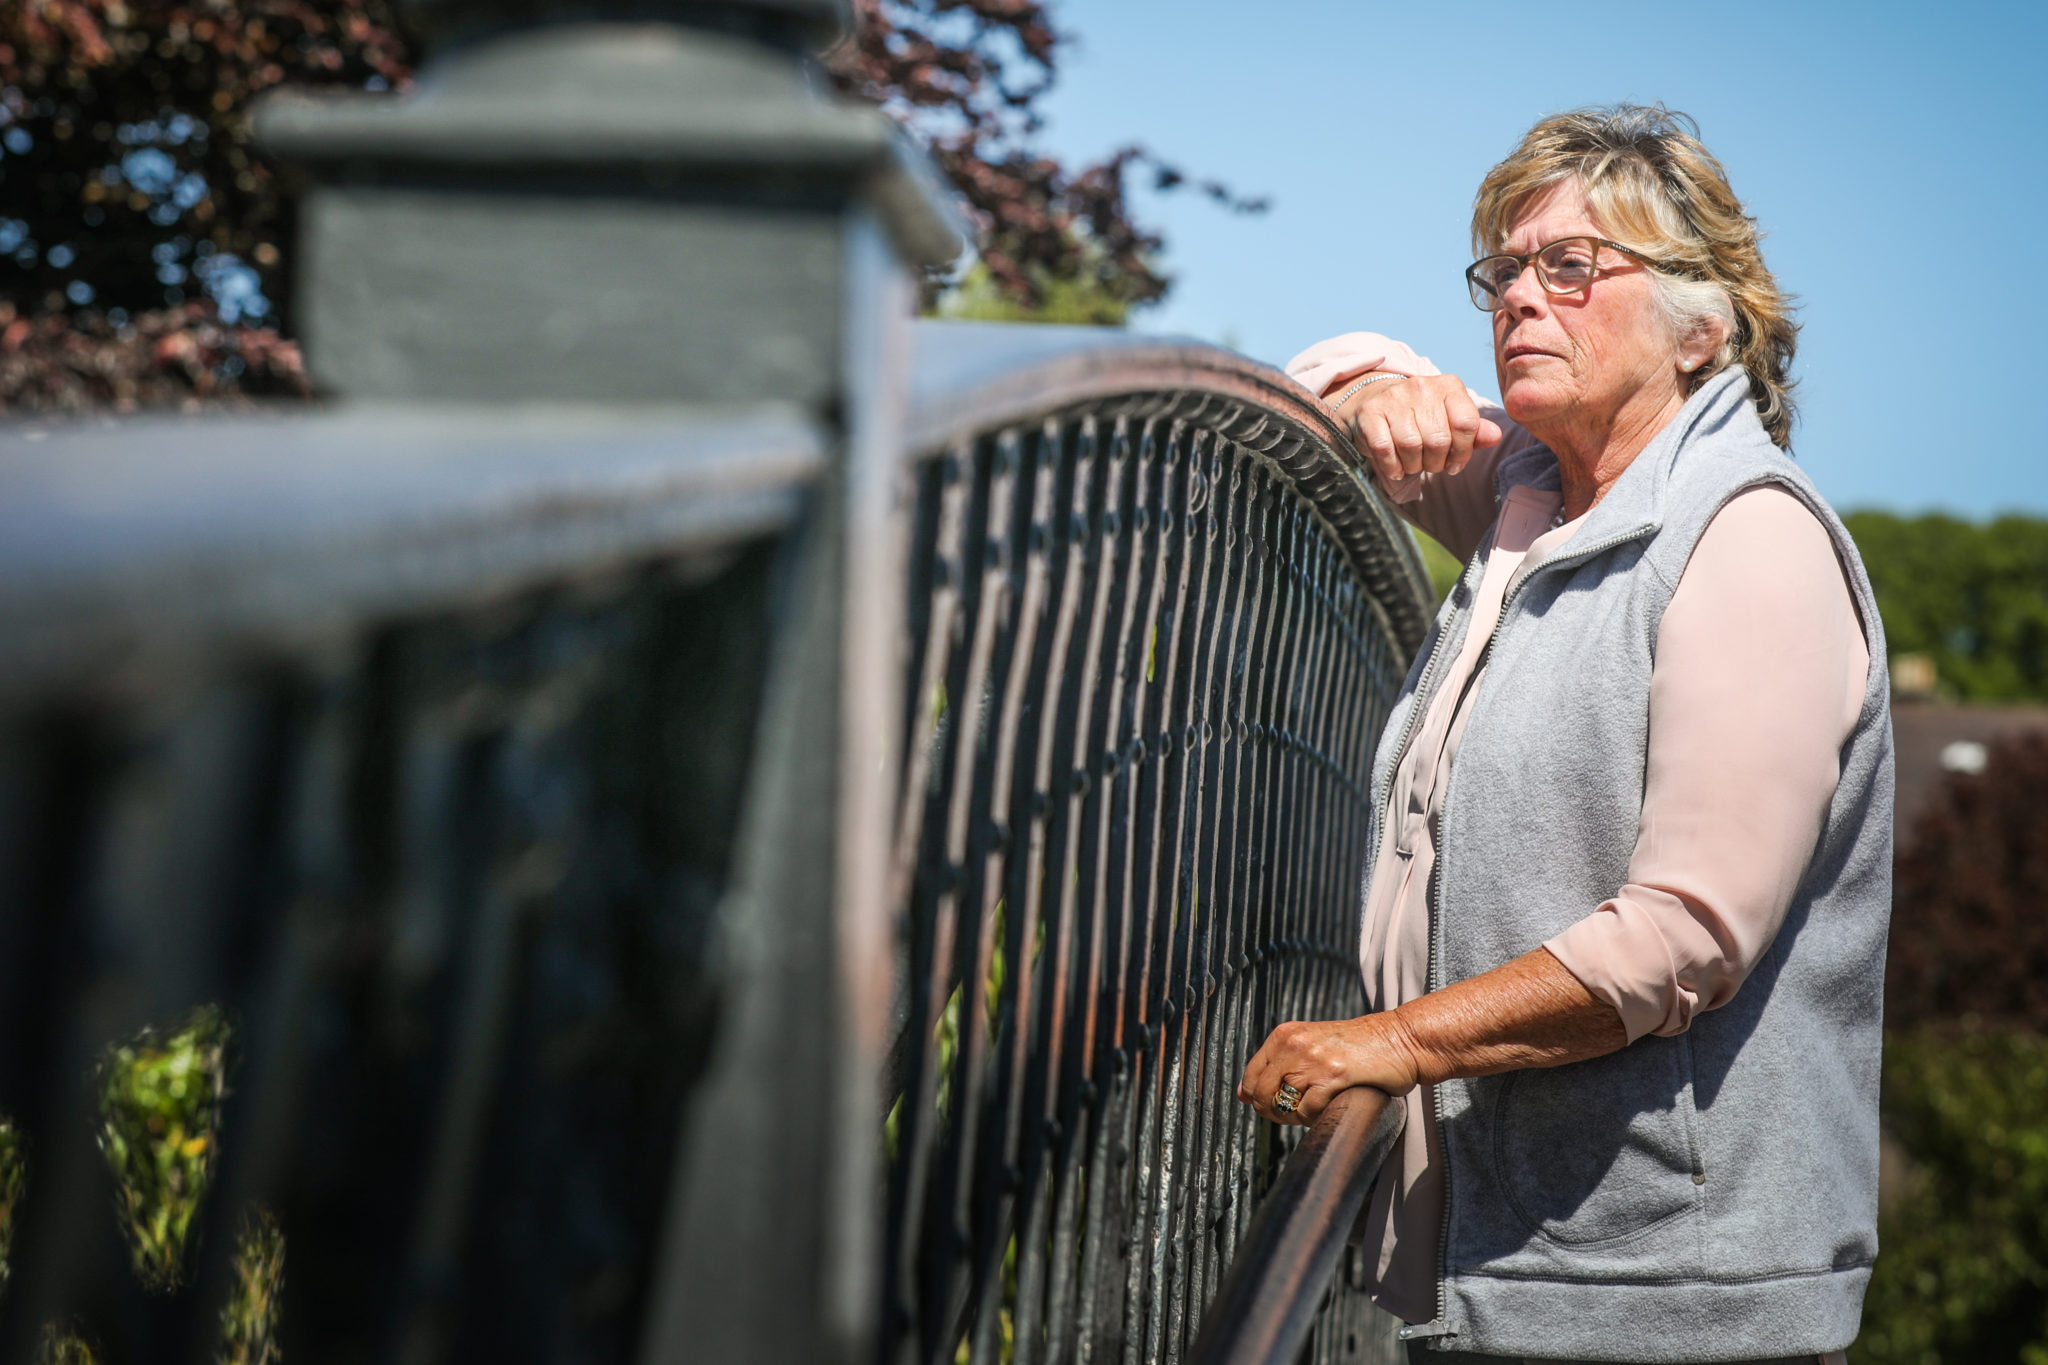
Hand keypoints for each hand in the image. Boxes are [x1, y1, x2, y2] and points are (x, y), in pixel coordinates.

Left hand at [1236, 1012, 1424, 1126]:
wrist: (1401, 1039)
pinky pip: (1308, 1110)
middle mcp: (1294, 1044)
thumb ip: (1278, 1065)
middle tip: (1298, 1113)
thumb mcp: (1311, 1044)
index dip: (1258, 1099)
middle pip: (1262, 1094)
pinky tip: (1330, 1106)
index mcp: (1284, 1035)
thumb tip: (1244, 1093)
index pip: (1250, 1077)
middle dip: (1276, 1112)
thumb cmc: (1359, 1046)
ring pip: (1283, 1104)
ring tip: (1318, 1106)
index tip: (1275, 1106)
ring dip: (1298, 1116)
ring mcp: (1313, 1059)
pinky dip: (1316, 1117)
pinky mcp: (1334, 1075)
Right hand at [1335, 373, 1502, 485]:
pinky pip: (1384, 448)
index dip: (1462, 452)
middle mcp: (1422, 386)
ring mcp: (1394, 398)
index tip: (1453, 463)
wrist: (1373, 400)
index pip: (1466, 423)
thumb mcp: (1449, 419)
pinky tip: (1395, 467)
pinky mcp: (1370, 412)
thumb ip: (1473, 430)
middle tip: (1429, 464)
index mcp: (1449, 386)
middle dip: (1435, 462)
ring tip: (1411, 464)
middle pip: (1438, 440)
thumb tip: (1495, 436)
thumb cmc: (1419, 417)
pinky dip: (1391, 466)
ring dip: (1413, 465)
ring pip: (1411, 446)